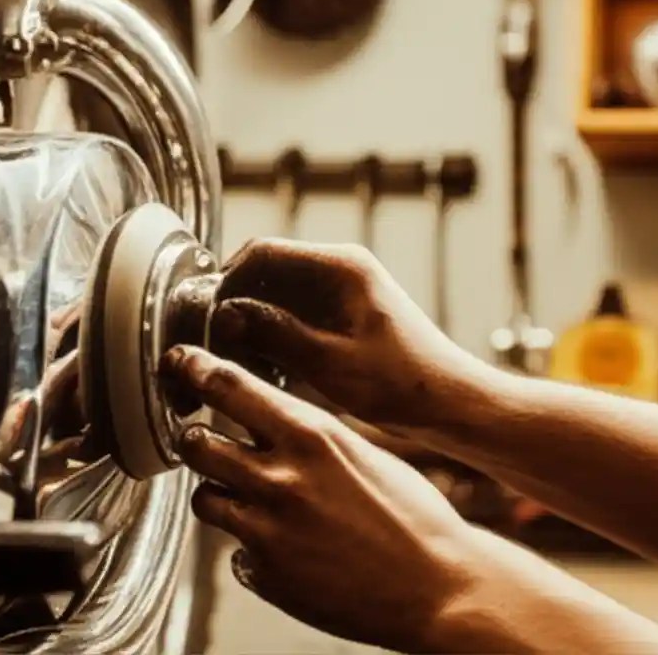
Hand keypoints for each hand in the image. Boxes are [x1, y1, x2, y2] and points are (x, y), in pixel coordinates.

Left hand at [161, 345, 481, 650]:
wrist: (439, 587)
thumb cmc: (412, 516)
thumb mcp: (361, 452)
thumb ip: (309, 436)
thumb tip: (268, 420)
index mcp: (309, 435)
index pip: (226, 385)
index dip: (192, 369)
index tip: (178, 363)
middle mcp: (280, 478)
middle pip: (195, 442)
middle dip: (193, 439)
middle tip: (202, 441)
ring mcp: (267, 529)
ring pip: (204, 498)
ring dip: (218, 495)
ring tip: (249, 500)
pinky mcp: (264, 574)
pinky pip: (235, 552)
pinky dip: (253, 549)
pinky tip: (288, 550)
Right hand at [211, 238, 499, 433]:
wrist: (451, 405)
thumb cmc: (402, 384)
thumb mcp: (328, 362)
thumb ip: (273, 334)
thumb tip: (223, 315)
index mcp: (341, 266)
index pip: (262, 252)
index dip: (226, 283)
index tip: (206, 319)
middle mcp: (341, 268)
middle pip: (266, 272)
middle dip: (237, 307)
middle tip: (216, 346)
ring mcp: (342, 290)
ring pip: (276, 295)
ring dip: (254, 325)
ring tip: (239, 363)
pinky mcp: (343, 314)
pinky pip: (294, 314)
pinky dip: (275, 337)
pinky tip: (268, 371)